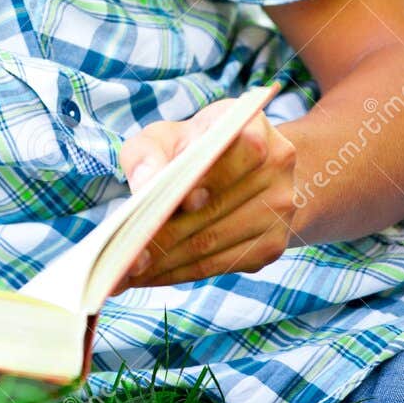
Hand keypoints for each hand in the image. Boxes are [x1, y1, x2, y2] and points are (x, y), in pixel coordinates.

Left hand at [108, 99, 297, 293]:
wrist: (243, 166)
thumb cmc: (191, 146)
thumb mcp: (166, 135)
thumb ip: (149, 151)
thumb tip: (144, 184)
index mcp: (252, 126)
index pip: (231, 152)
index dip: (202, 178)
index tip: (167, 202)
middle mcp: (277, 166)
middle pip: (214, 207)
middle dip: (163, 234)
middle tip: (123, 256)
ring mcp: (280, 208)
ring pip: (214, 242)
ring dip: (167, 262)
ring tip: (127, 272)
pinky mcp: (273, 244)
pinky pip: (220, 265)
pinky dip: (181, 273)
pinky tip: (152, 276)